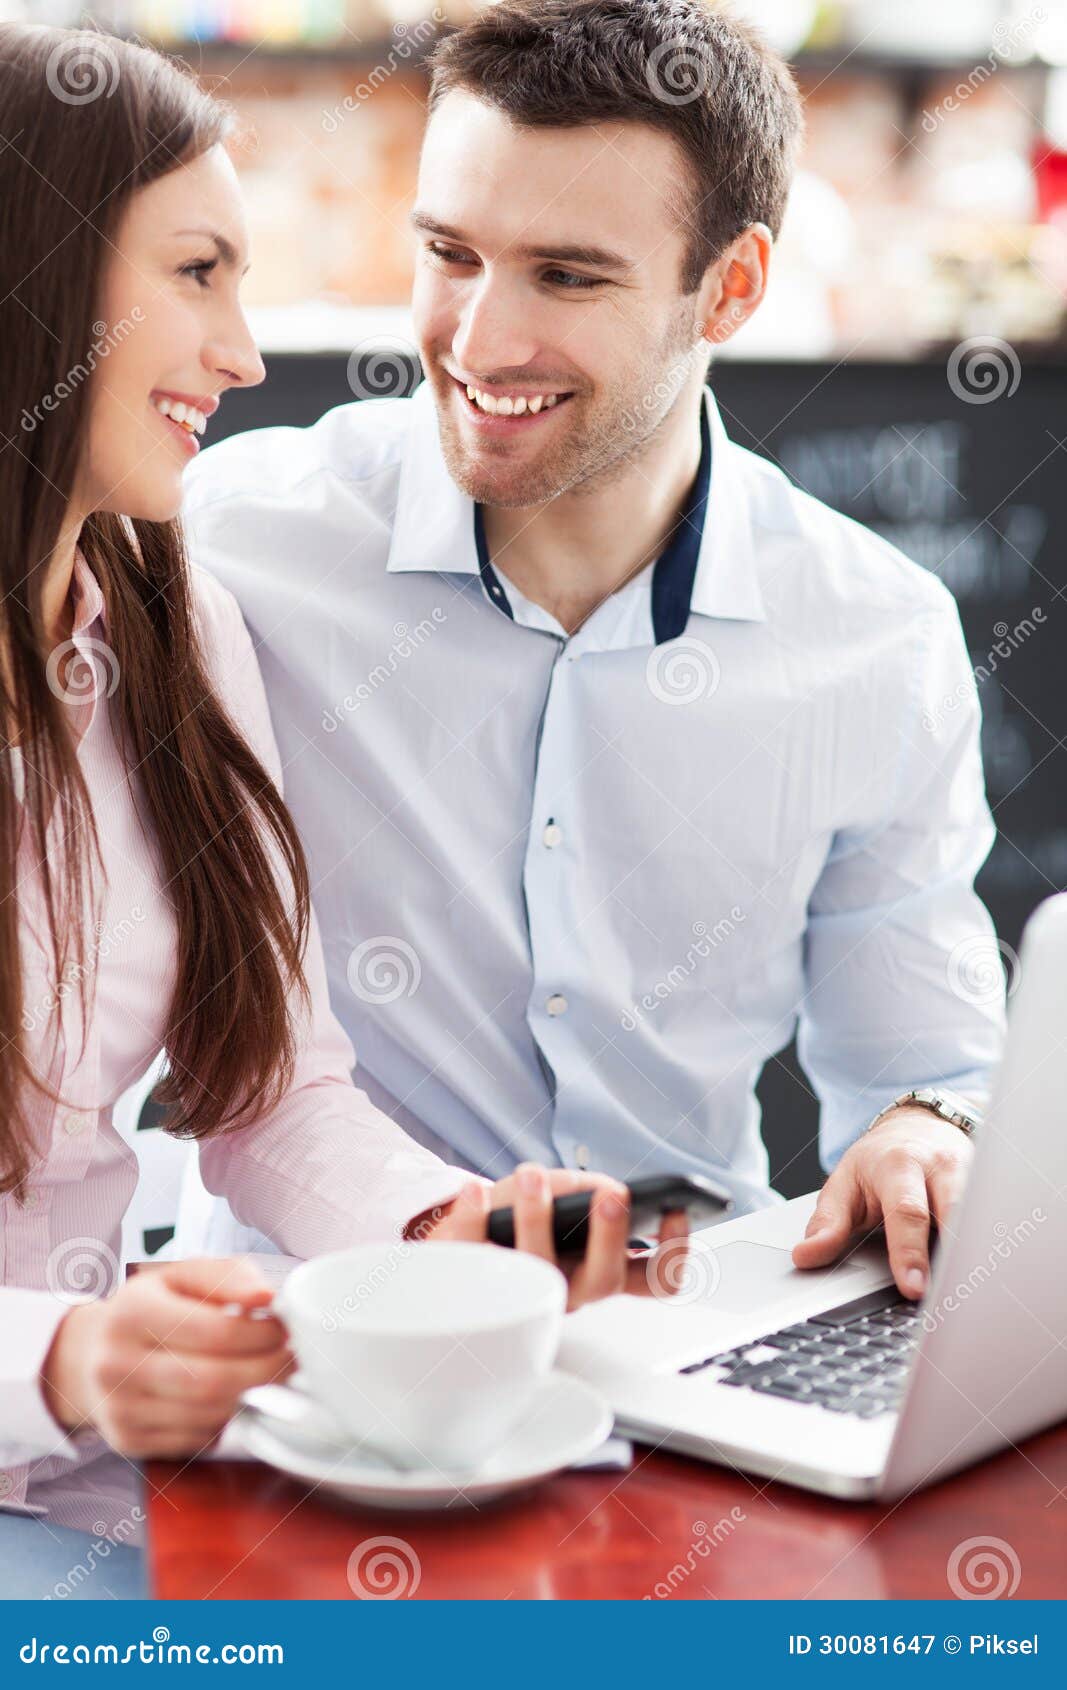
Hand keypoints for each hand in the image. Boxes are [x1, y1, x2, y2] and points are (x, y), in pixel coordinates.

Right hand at [40, 1257, 294, 1457]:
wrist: (90, 1356)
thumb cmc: (148, 1310)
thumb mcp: (180, 1276)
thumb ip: (228, 1276)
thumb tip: (266, 1296)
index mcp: (132, 1312)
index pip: (215, 1332)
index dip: (261, 1334)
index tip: (283, 1328)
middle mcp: (117, 1363)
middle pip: (214, 1381)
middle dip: (266, 1370)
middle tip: (291, 1357)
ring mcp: (119, 1408)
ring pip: (208, 1414)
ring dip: (250, 1396)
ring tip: (268, 1374)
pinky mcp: (127, 1441)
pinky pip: (195, 1439)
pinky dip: (223, 1421)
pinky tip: (229, 1398)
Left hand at [417, 1163, 689, 1310]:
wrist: (465, 1241)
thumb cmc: (527, 1219)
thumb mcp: (565, 1197)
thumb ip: (586, 1191)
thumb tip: (593, 1191)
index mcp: (605, 1270)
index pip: (658, 1279)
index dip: (675, 1252)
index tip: (674, 1210)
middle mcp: (574, 1289)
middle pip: (607, 1280)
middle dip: (611, 1235)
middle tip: (610, 1196)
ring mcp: (528, 1292)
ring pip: (540, 1269)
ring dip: (537, 1216)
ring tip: (533, 1174)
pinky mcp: (477, 1282)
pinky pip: (475, 1255)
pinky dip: (473, 1217)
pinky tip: (475, 1190)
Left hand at [791, 1110, 973, 1297]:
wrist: (918, 1127)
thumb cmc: (878, 1162)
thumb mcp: (843, 1184)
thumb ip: (827, 1223)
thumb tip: (805, 1257)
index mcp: (899, 1164)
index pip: (907, 1212)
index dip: (910, 1252)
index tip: (913, 1289)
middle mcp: (942, 1167)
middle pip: (956, 1212)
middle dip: (954, 1258)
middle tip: (945, 1299)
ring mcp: (973, 1176)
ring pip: (982, 1218)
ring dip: (976, 1255)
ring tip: (966, 1292)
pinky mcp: (991, 1190)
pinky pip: (995, 1222)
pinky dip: (991, 1248)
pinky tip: (982, 1275)